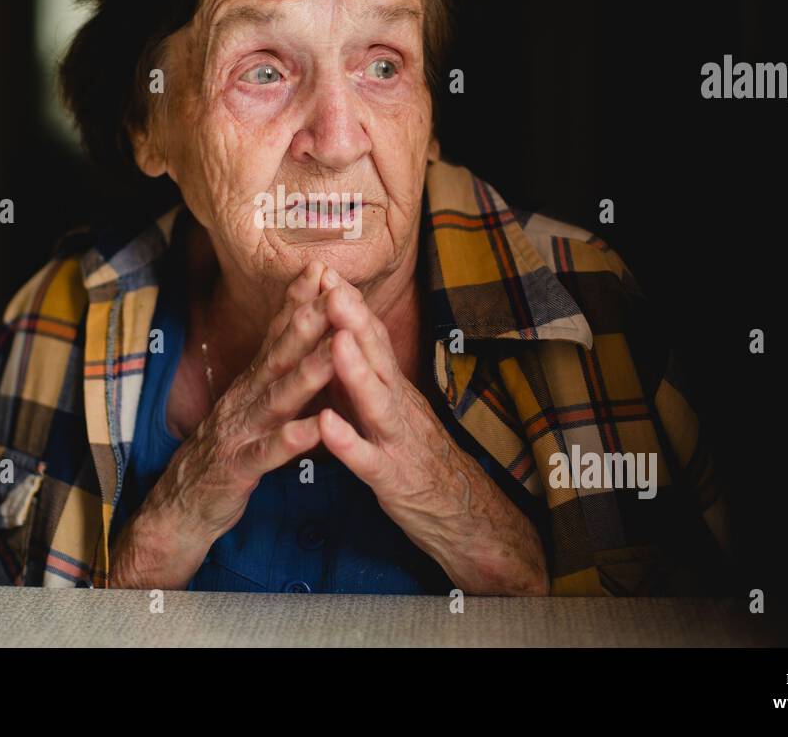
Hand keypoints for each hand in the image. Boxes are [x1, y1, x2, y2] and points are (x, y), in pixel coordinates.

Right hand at [109, 260, 337, 588]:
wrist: (182, 507)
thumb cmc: (226, 452)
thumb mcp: (248, 405)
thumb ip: (271, 372)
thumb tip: (295, 331)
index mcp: (251, 384)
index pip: (276, 334)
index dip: (297, 300)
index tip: (321, 267)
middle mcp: (244, 399)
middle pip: (278, 355)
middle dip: (307, 322)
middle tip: (332, 292)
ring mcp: (239, 432)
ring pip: (276, 399)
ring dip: (305, 374)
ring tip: (333, 351)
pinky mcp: (238, 469)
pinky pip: (266, 454)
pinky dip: (289, 441)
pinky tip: (312, 429)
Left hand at [315, 267, 549, 595]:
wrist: (462, 517)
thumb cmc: (415, 461)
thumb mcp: (388, 413)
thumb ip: (363, 382)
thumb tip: (334, 340)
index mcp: (395, 389)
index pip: (373, 339)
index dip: (351, 305)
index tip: (325, 270)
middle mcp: (401, 406)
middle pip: (378, 357)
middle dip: (353, 320)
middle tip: (331, 284)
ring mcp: (399, 442)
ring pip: (377, 402)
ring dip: (355, 371)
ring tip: (335, 341)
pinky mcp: (394, 481)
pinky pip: (369, 461)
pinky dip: (348, 442)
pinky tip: (326, 427)